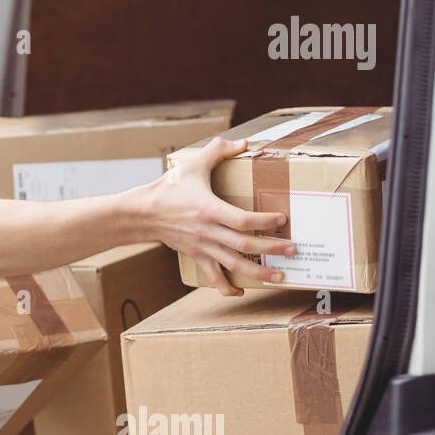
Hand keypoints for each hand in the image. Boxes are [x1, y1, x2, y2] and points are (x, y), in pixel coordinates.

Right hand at [140, 136, 296, 296]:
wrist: (142, 213)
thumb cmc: (168, 188)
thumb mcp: (193, 164)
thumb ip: (218, 150)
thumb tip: (243, 143)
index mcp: (209, 209)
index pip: (242, 219)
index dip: (264, 221)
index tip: (282, 219)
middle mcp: (207, 231)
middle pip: (244, 244)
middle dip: (271, 249)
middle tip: (292, 250)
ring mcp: (202, 246)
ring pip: (233, 264)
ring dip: (257, 273)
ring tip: (279, 276)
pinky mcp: (196, 255)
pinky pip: (212, 276)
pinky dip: (226, 287)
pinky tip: (240, 291)